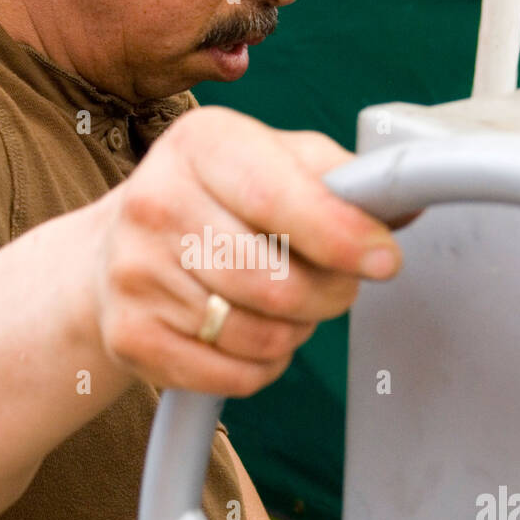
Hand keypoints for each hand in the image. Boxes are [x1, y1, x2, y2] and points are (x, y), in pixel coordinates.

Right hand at [90, 106, 402, 395]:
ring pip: (262, 336)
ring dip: (296, 331)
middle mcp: (155, 202)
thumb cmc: (217, 200)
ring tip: (284, 305)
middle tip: (334, 285)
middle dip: (330, 295)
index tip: (385, 260)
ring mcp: (133, 273)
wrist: (116, 248)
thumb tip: (403, 203)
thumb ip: (338, 178)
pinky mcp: (128, 335)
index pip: (278, 198)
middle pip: (277, 283)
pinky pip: (232, 375)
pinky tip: (253, 337)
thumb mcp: (273, 160)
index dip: (342, 236)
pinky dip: (263, 367)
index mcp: (200, 144)